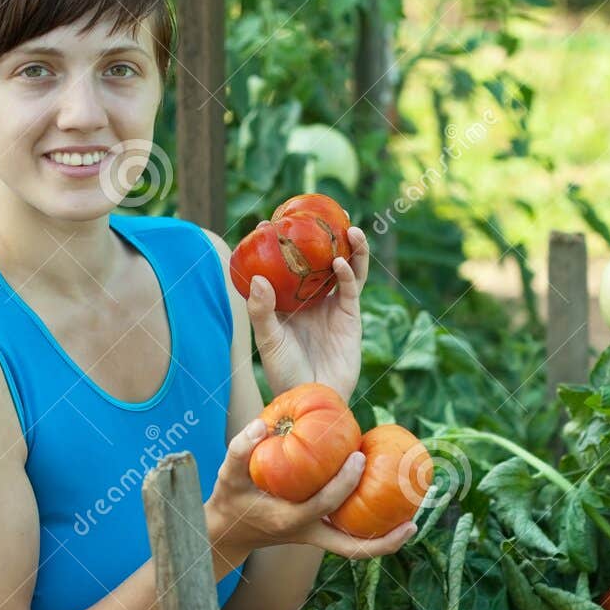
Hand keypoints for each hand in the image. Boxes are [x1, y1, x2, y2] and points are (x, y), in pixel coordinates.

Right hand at [207, 416, 417, 571]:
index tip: (359, 456)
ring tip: (415, 518)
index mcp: (289, 520)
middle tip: (413, 521)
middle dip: (384, 540)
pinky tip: (390, 502)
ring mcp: (317, 538)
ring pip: (357, 548)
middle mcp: (309, 534)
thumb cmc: (231, 497)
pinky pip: (353, 534)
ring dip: (387, 539)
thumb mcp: (227, 473)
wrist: (228, 530)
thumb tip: (262, 424)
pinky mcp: (321, 533)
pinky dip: (374, 526)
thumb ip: (240, 449)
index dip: (344, 483)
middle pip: (352, 549)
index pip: (323, 504)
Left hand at [244, 225, 368, 404]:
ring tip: (349, 228)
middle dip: (322, 236)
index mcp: (286, 302)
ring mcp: (332, 306)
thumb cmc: (285, 374)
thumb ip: (261, 311)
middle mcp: (310, 299)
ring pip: (344, 268)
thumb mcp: (268, 341)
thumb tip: (257, 276)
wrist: (313, 397)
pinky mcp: (350, 317)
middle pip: (318, 260)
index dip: (278, 244)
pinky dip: (349, 273)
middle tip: (318, 212)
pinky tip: (341, 263)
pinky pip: (352, 289)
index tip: (267, 223)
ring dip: (349, 248)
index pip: (283, 266)